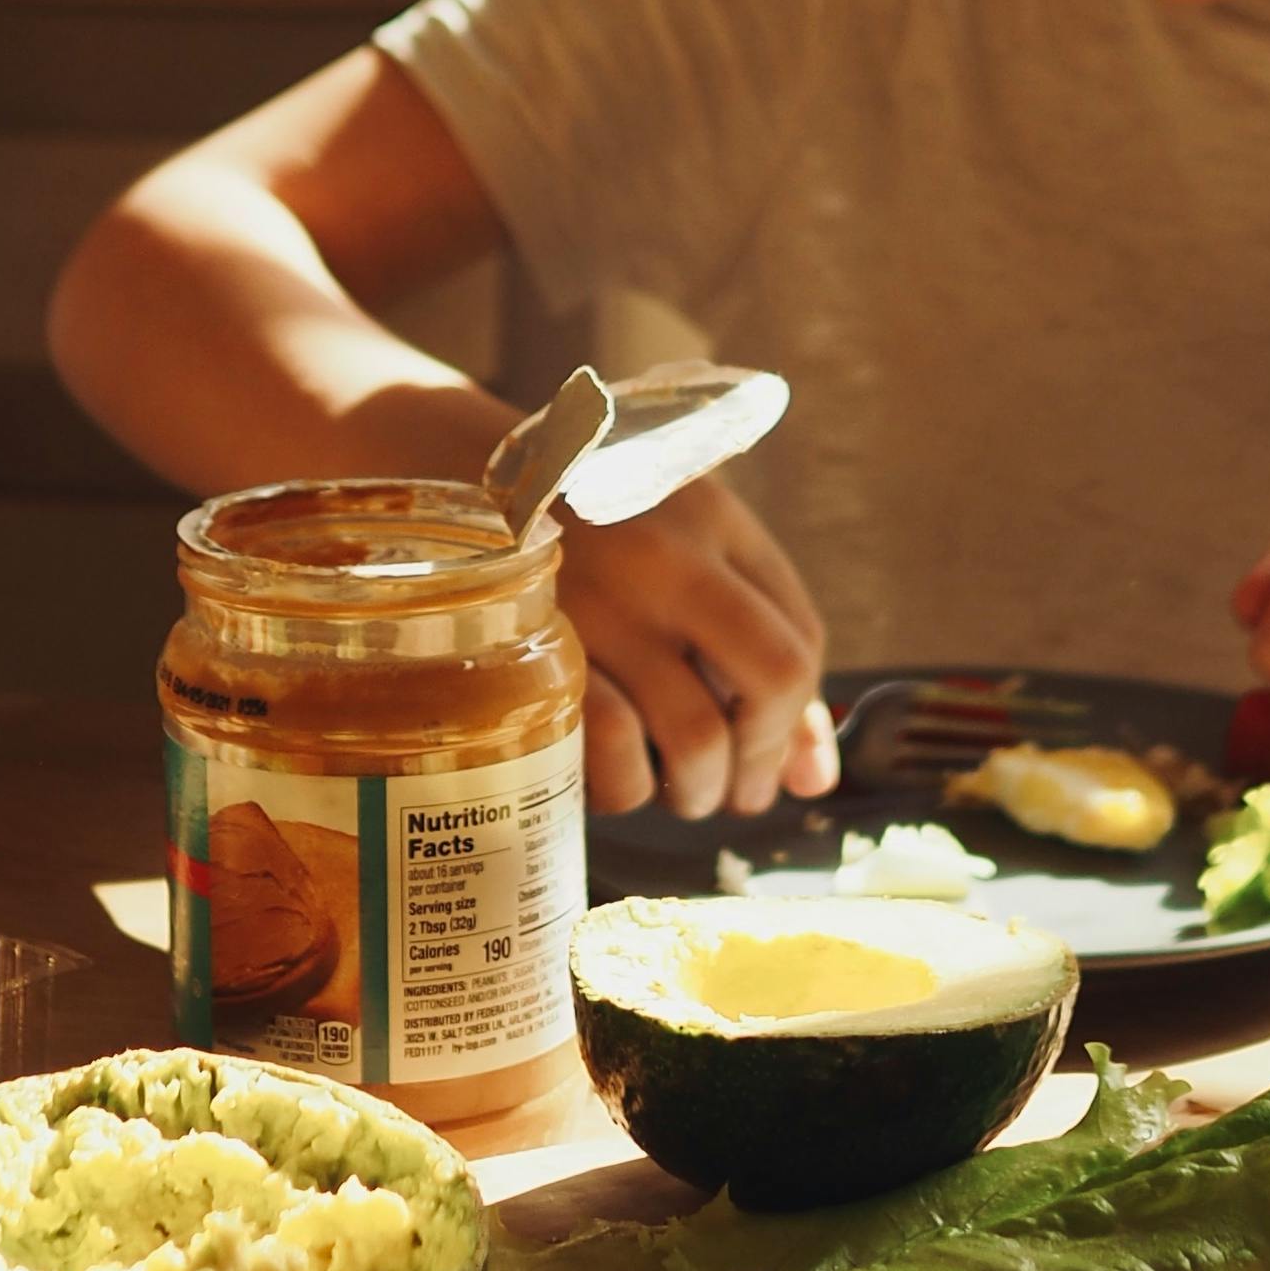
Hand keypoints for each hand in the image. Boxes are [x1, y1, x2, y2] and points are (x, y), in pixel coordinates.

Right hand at [557, 475, 839, 819]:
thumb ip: (764, 642)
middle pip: (772, 682)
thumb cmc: (590, 525)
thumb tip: (816, 778)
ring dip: (699, 789)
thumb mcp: (686, 546)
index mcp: (711, 522)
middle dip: (764, 759)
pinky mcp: (536, 654)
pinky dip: (625, 786)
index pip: (800, 641)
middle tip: (736, 789)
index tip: (772, 753)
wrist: (452, 480)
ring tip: (678, 790)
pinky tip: (616, 776)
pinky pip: (609, 752)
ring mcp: (600, 606)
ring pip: (695, 736)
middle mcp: (665, 560)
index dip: (798, 721)